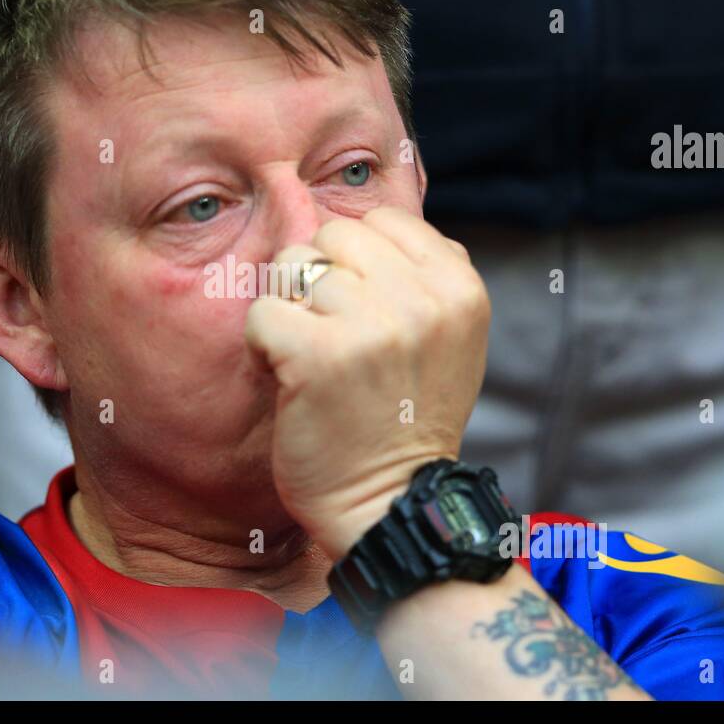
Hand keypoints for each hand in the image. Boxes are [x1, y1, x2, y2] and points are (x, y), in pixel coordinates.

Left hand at [243, 206, 490, 558]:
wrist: (388, 503)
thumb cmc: (406, 419)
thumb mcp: (447, 336)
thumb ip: (420, 274)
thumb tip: (364, 222)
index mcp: (460, 286)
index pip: (382, 220)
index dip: (356, 262)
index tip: (363, 316)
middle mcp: (423, 299)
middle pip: (332, 235)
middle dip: (319, 282)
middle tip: (332, 339)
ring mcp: (372, 324)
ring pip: (293, 268)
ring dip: (291, 315)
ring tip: (314, 364)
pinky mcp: (318, 354)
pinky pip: (263, 310)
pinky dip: (264, 346)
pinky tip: (290, 380)